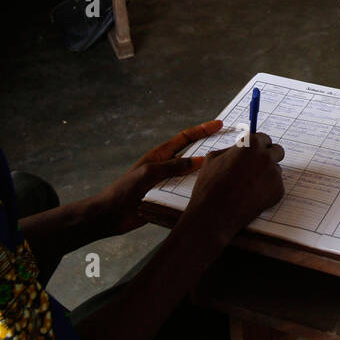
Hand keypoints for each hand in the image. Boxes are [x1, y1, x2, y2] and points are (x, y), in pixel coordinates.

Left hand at [97, 120, 224, 234]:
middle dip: (209, 149)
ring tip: (224, 172)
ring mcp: (168, 183)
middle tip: (228, 146)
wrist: (111, 215)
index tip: (218, 124)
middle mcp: (166, 167)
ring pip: (192, 175)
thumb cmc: (124, 189)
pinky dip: (198, 192)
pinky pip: (186, 193)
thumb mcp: (149, 173)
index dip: (202, 130)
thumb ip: (173, 166)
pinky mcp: (168, 198)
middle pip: (192, 155)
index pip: (185, 138)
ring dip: (206, 173)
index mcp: (160, 155)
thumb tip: (199, 161)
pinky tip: (210, 194)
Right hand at [185, 132, 285, 245]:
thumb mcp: (213, 158)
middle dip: (269, 157)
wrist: (214, 213)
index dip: (259, 146)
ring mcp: (274, 174)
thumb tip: (241, 146)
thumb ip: (232, 149)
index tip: (256, 152)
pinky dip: (267, 191)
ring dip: (267, 175)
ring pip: (276, 170)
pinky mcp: (279, 191)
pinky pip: (276, 187)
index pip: (265, 138)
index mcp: (251, 144)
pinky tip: (251, 197)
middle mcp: (266, 156)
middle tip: (257, 167)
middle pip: (277, 151)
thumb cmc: (210, 185)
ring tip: (248, 187)